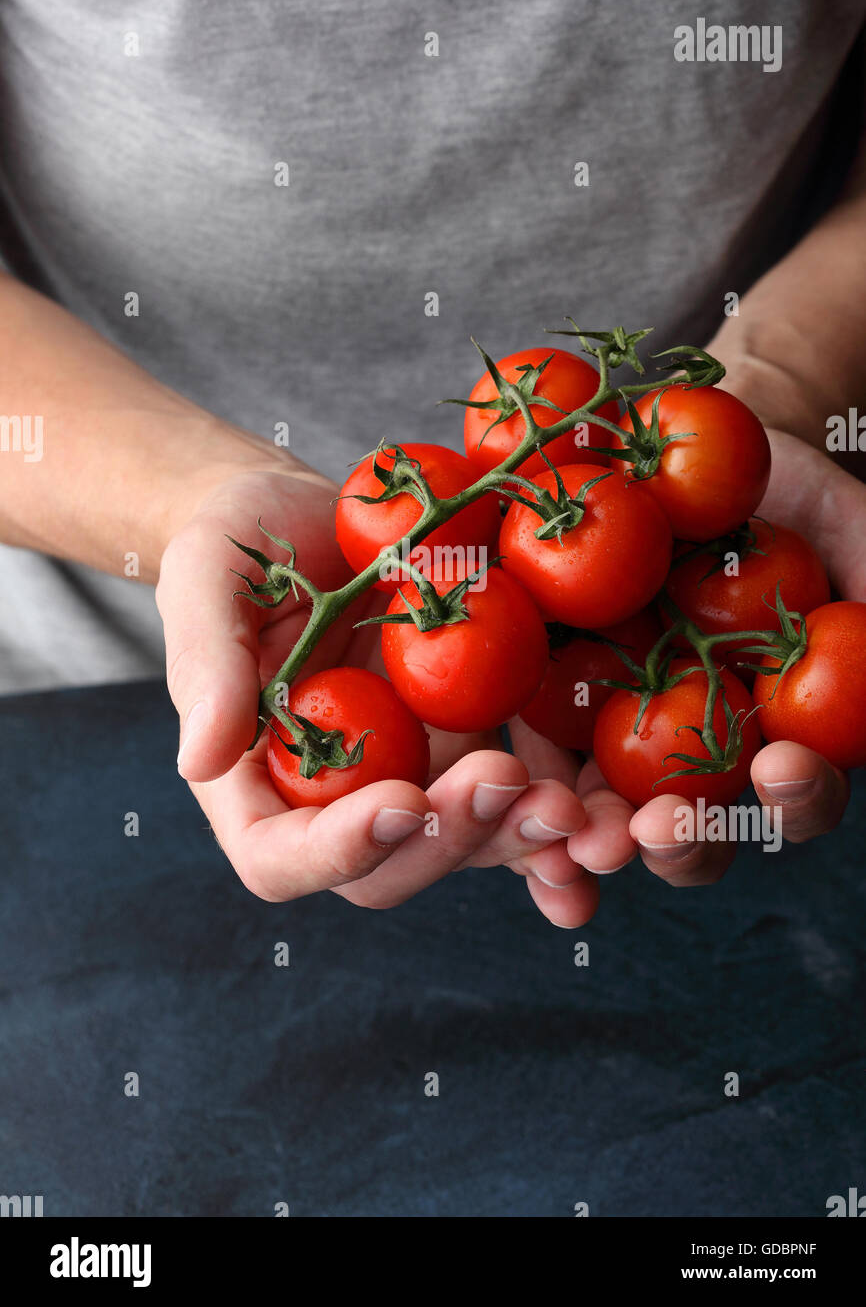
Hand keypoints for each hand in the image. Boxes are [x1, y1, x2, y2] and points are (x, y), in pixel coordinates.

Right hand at [156, 467, 597, 923]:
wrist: (316, 514)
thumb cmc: (239, 541)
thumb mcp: (205, 582)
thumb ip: (207, 669)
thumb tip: (196, 761)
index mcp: (259, 786)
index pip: (283, 858)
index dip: (340, 851)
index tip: (400, 802)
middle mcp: (339, 804)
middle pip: (392, 867)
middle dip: (454, 841)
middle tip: (508, 784)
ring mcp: (413, 778)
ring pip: (471, 843)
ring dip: (528, 839)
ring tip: (583, 808)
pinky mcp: (473, 742)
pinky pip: (523, 790)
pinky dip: (567, 804)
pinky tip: (617, 804)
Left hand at [556, 426, 865, 887]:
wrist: (685, 452)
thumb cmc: (788, 497)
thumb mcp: (852, 529)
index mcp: (781, 730)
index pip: (800, 793)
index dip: (799, 798)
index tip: (782, 768)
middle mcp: (703, 749)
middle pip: (696, 827)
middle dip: (680, 842)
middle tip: (656, 832)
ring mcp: (621, 731)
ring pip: (605, 811)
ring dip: (587, 836)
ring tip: (573, 836)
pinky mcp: (546, 700)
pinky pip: (525, 755)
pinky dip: (512, 788)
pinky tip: (497, 795)